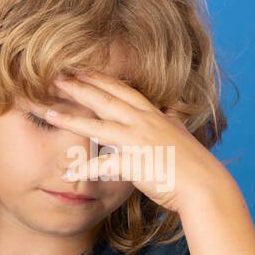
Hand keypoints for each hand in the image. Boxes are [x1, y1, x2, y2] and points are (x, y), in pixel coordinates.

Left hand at [42, 69, 230, 213]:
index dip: (100, 78)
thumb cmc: (194, 165)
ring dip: (71, 118)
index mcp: (153, 116)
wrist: (206, 186)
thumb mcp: (182, 135)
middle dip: (79, 86)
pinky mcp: (135, 163)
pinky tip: (68, 171)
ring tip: (48, 112)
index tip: (81, 69)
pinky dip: (85, 168)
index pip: (122, 90)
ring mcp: (138, 141)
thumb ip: (172, 123)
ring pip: (98, 126)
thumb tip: (170, 113)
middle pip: (105, 99)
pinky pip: (103, 165)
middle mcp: (144, 123)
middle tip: (55, 77)